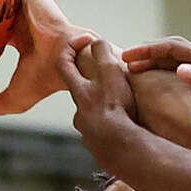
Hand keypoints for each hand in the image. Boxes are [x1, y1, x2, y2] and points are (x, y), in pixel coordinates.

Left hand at [59, 36, 138, 162]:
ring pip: (92, 117)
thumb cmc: (114, 107)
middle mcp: (79, 113)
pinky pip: (102, 137)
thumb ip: (102, 53)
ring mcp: (87, 133)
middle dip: (94, 86)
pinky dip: (111, 132)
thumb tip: (95, 42)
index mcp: (79, 92)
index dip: (70, 49)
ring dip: (104, 111)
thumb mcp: (110, 72)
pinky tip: (125, 132)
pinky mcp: (98, 149)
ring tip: (124, 112)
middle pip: (81, 94)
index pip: (64, 64)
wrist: (118, 147)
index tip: (84, 42)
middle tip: (114, 84)